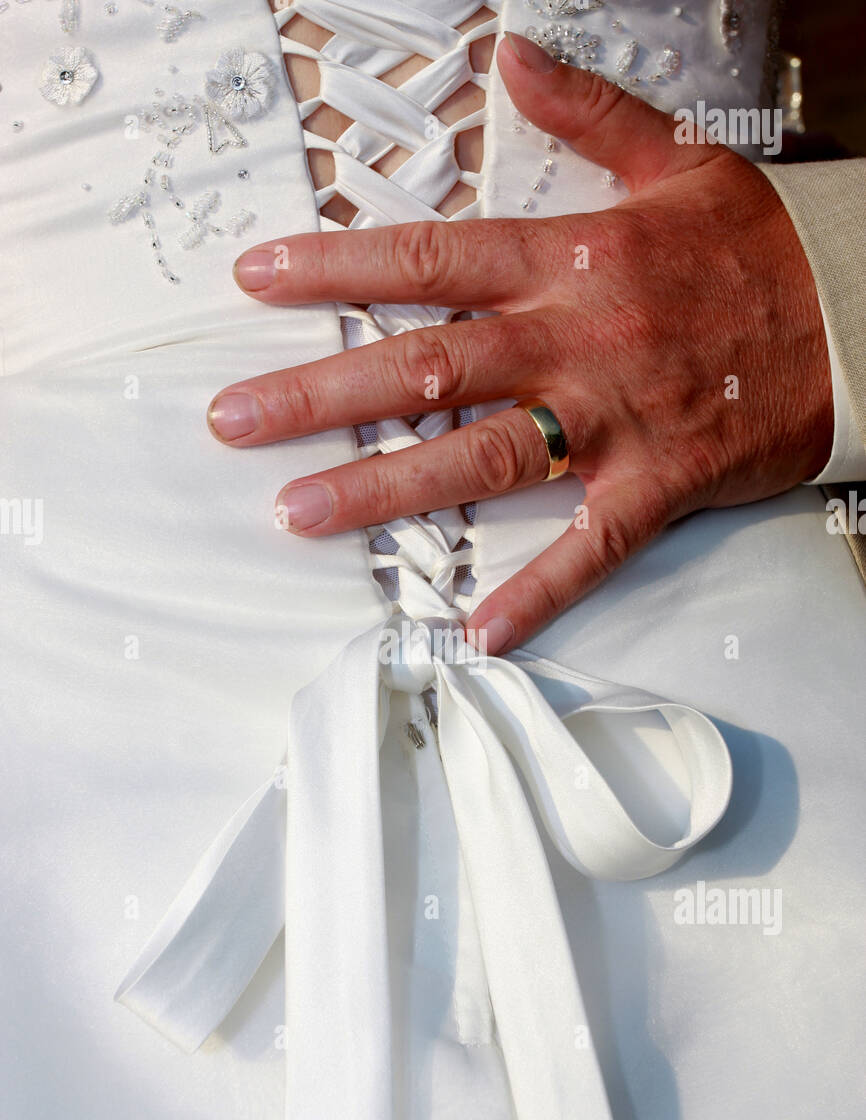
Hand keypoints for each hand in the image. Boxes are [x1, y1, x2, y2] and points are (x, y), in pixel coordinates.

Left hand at [208, 32, 832, 654]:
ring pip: (483, 457)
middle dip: (321, 392)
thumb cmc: (761, 247)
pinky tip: (478, 629)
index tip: (258, 282)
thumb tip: (512, 55)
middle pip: (427, 366)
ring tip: (302, 514)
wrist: (857, 314)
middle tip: (236, 421)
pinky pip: (592, 545)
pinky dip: (540, 590)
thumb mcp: (676, 157)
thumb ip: (586, 111)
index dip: (336, 269)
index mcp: (572, 258)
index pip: (430, 262)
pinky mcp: (659, 482)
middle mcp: (577, 340)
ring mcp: (616, 418)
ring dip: (387, 490)